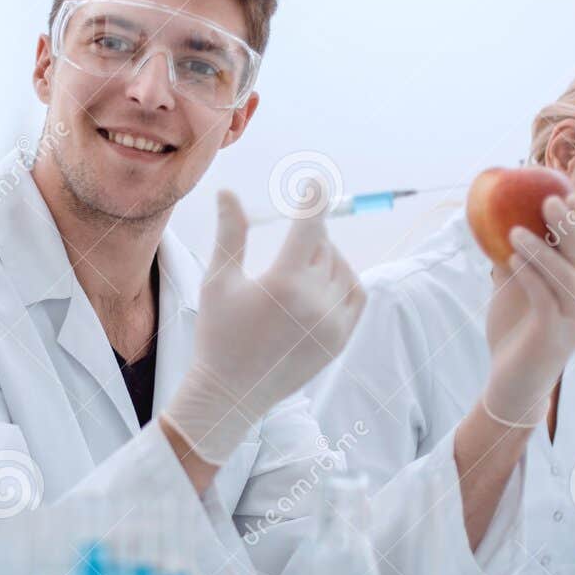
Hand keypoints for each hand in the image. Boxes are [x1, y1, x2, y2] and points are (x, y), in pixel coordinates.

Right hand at [162, 191, 365, 464]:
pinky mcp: (339, 340)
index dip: (314, 200)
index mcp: (285, 283)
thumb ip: (230, 234)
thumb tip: (228, 192)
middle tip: (291, 241)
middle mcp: (315, 302)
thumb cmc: (217, 335)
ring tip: (302, 263)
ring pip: (343, 270)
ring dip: (326, 258)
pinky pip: (356, 296)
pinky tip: (325, 281)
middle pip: (324, 248)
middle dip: (309, 238)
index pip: (310, 227)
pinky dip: (345, 281)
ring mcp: (332, 323)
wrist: (231, 393)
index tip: (315, 181)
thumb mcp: (219, 281)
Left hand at [480, 194, 574, 425]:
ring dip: (542, 250)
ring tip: (515, 230)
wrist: (511, 383)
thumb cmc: (514, 335)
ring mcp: (574, 322)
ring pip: (567, 278)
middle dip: (570, 226)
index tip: (570, 191)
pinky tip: (510, 260)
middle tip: (550, 199)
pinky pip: (545, 300)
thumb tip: (497, 223)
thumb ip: (517, 262)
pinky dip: (529, 277)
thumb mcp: (515, 292)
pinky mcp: (554, 337)